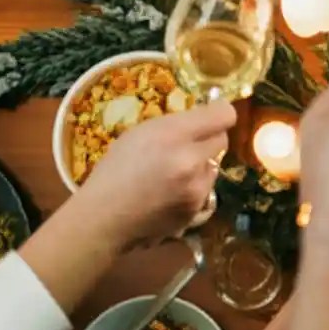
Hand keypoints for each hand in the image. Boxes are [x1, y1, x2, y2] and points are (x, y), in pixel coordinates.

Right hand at [76, 102, 236, 249]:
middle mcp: (192, 161)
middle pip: (223, 139)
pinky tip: (170, 192)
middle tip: (188, 143)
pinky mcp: (197, 210)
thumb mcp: (139, 133)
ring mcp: (197, 189)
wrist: (105, 218)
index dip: (219, 111)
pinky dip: (194, 187)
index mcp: (174, 135)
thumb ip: (174, 124)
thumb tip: (201, 119)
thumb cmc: (115, 169)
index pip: (224, 115)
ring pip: (214, 166)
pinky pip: (205, 189)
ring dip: (201, 164)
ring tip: (173, 173)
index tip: (210, 113)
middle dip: (208, 138)